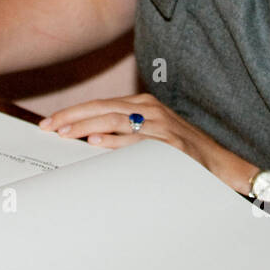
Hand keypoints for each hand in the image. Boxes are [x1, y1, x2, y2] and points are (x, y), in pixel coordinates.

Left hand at [39, 93, 241, 183]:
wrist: (221, 164)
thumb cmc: (181, 153)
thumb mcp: (150, 137)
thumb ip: (122, 134)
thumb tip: (87, 141)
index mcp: (143, 105)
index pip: (100, 106)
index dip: (73, 113)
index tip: (50, 123)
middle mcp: (150, 109)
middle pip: (103, 109)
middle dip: (72, 118)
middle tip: (49, 127)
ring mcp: (161, 125)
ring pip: (116, 121)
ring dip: (87, 127)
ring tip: (64, 133)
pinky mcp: (170, 144)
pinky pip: (137, 141)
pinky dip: (115, 141)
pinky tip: (96, 144)